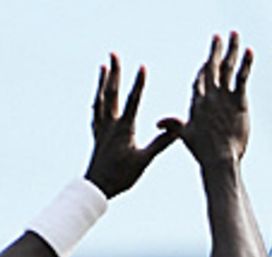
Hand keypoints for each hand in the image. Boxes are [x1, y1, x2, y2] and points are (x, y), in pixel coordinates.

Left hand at [85, 54, 176, 198]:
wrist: (97, 187)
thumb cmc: (121, 176)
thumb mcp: (144, 161)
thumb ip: (160, 144)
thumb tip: (176, 131)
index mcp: (123, 128)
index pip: (133, 101)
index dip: (139, 83)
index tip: (143, 66)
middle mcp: (110, 124)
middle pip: (112, 92)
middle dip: (115, 72)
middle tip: (114, 54)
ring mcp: (101, 128)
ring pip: (101, 99)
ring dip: (103, 82)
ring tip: (104, 67)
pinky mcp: (96, 134)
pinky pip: (95, 113)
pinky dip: (97, 101)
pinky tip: (97, 96)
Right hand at [159, 33, 252, 168]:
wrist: (219, 159)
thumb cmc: (203, 152)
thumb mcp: (185, 136)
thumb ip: (174, 125)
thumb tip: (158, 123)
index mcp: (197, 103)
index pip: (199, 80)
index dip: (203, 70)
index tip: (207, 61)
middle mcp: (209, 96)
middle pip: (211, 67)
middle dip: (214, 50)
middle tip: (218, 37)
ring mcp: (224, 97)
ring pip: (227, 67)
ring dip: (232, 49)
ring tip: (234, 35)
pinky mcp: (239, 102)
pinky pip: (242, 78)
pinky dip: (247, 64)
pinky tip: (250, 52)